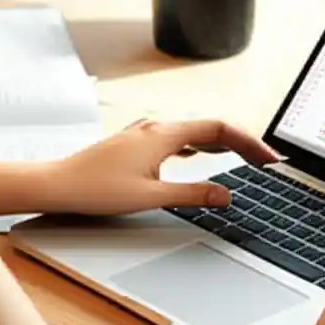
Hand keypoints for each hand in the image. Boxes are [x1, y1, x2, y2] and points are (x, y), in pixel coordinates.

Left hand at [46, 119, 277, 214]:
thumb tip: (225, 195)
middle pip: (210, 128)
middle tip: (264, 161)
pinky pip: (177, 138)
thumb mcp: (151, 196)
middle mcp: (155, 128)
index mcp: (163, 135)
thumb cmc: (95, 189)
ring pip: (193, 132)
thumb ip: (192, 196)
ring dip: (220, 144)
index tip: (268, 159)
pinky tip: (199, 156)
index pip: (219, 129)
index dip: (249, 142)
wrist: (55, 184)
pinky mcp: (135, 144)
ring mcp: (143, 134)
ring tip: (242, 158)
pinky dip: (198, 147)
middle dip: (241, 144)